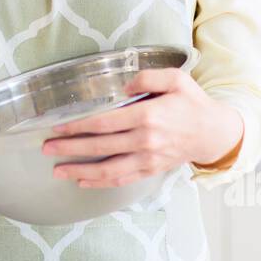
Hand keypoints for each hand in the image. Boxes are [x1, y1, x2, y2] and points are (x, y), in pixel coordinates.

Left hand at [40, 68, 243, 187]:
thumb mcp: (176, 79)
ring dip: (80, 171)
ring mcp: (148, 159)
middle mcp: (145, 140)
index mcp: (148, 116)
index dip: (78, 126)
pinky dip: (101, 182)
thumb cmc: (192, 103)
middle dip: (70, 148)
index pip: (104, 123)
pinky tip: (83, 181)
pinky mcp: (151, 170)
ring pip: (108, 169)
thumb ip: (148, 77)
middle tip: (47, 149)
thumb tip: (123, 87)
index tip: (58, 127)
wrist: (213, 132)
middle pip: (100, 147)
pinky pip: (121, 179)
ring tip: (58, 170)